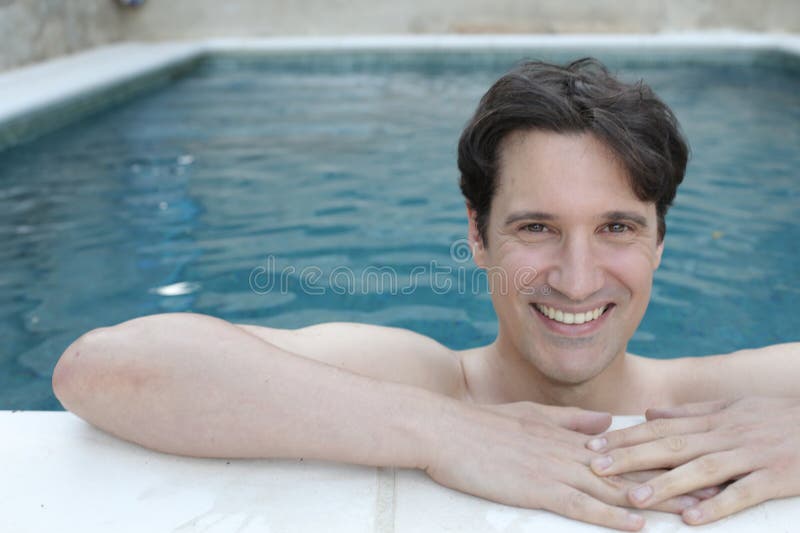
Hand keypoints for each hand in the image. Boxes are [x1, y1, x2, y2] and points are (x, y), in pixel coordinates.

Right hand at [424, 401, 700, 530]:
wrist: (444, 429)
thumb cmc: (479, 426)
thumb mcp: (529, 416)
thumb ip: (568, 420)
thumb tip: (605, 424)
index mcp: (566, 433)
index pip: (620, 448)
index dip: (656, 459)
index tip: (688, 464)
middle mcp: (568, 449)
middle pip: (627, 468)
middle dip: (668, 481)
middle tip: (705, 491)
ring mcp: (554, 468)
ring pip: (613, 487)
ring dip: (653, 499)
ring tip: (689, 510)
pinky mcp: (538, 488)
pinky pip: (582, 505)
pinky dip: (612, 515)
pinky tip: (637, 522)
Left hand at [585, 396, 799, 524]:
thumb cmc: (777, 417)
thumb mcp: (733, 407)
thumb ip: (691, 412)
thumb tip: (650, 414)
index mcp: (714, 418)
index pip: (660, 427)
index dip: (625, 437)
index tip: (593, 446)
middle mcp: (726, 434)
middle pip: (671, 445)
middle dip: (631, 457)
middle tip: (597, 468)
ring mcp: (751, 455)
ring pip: (701, 468)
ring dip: (665, 484)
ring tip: (633, 497)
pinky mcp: (775, 477)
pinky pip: (742, 493)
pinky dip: (716, 506)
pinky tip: (691, 519)